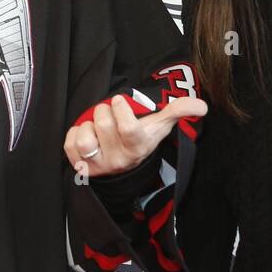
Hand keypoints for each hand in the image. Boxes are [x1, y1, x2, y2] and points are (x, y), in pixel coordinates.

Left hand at [64, 93, 206, 176]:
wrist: (124, 170)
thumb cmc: (141, 140)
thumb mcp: (159, 126)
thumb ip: (178, 111)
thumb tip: (201, 106)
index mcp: (137, 147)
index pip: (126, 127)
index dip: (120, 108)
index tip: (118, 101)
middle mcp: (118, 159)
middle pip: (103, 124)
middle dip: (103, 111)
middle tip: (109, 114)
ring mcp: (98, 165)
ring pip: (84, 136)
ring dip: (88, 125)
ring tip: (97, 127)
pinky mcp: (80, 166)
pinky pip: (69, 143)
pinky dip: (75, 133)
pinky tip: (88, 135)